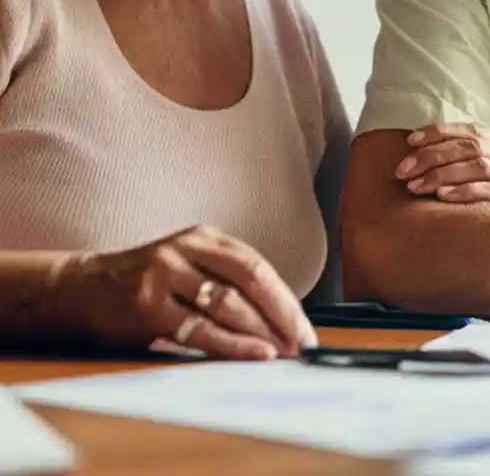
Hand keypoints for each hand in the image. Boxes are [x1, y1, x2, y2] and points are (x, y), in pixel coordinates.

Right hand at [53, 225, 316, 358]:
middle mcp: (185, 249)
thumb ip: (228, 283)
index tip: (306, 329)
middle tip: (302, 343)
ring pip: (228, 304)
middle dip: (282, 315)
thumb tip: (282, 322)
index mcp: (203, 237)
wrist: (81, 289)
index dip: (286, 300)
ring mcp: (164, 274)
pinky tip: (255, 354)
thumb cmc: (148, 284)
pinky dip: (233, 344)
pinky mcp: (147, 306)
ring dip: (262, 332)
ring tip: (283, 352)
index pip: (257, 266)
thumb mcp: (189, 267)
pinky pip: (200, 329)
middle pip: (250, 280)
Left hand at [395, 124, 489, 211]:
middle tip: (403, 171)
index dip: (439, 132)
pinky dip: (466, 191)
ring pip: (480, 166)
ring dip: (444, 174)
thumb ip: (450, 167)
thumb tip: (411, 159)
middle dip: (432, 156)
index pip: (468, 131)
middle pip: (470, 147)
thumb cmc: (482, 210)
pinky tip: (443, 196)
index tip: (410, 140)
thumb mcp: (468, 183)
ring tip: (417, 186)